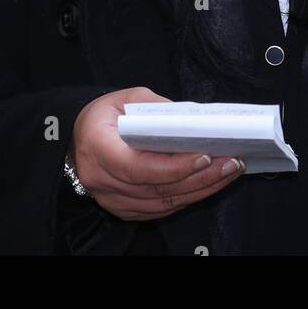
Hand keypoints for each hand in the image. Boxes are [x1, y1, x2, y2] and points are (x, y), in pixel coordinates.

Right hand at [69, 87, 244, 220]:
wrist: (76, 139)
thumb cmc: (102, 115)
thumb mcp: (125, 98)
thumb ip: (156, 108)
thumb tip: (191, 121)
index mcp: (98, 147)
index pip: (137, 167)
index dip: (173, 167)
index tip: (205, 155)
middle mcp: (102, 180)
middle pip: (157, 188)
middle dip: (200, 177)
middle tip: (231, 162)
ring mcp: (112, 200)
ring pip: (163, 204)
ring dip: (200, 190)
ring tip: (228, 171)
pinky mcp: (123, 210)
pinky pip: (160, 210)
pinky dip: (187, 198)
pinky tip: (209, 184)